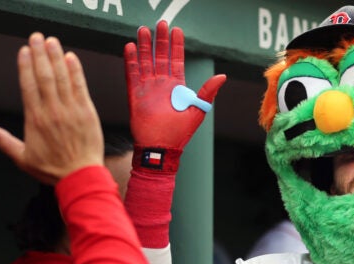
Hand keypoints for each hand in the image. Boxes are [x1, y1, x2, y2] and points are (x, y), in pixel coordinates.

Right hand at [0, 33, 103, 183]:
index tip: (24, 51)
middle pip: (44, 76)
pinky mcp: (88, 112)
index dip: (26, 66)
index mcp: (35, 119)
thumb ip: (5, 142)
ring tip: (52, 41)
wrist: (81, 176)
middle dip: (40, 54)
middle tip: (37, 37)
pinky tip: (71, 58)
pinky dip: (76, 71)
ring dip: (57, 57)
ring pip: (62, 78)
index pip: (28, 86)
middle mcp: (52, 111)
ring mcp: (71, 110)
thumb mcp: (23, 158)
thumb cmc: (53, 169)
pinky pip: (80, 87)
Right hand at [124, 20, 224, 172]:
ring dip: (144, 47)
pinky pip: (132, 74)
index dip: (176, 46)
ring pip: (145, 62)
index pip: (176, 61)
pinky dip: (131, 61)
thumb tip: (222, 75)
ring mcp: (147, 89)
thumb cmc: (180, 134)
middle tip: (161, 24)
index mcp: (176, 88)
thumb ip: (207, 92)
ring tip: (143, 30)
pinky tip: (130, 47)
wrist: (161, 149)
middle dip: (160, 41)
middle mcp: (161, 85)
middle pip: (160, 57)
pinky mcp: (135, 95)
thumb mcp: (198, 111)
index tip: (176, 30)